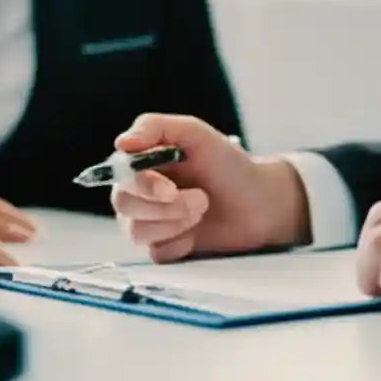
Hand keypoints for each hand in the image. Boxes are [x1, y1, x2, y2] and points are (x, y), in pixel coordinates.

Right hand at [110, 114, 310, 261]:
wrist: (260, 203)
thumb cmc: (229, 165)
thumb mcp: (196, 134)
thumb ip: (155, 127)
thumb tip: (121, 143)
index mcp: (142, 163)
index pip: (120, 174)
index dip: (142, 185)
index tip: (170, 190)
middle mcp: (139, 192)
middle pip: (124, 204)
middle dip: (165, 206)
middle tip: (202, 200)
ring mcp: (149, 222)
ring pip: (136, 231)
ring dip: (174, 224)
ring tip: (202, 210)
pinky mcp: (163, 247)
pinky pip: (155, 253)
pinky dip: (179, 244)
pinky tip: (197, 233)